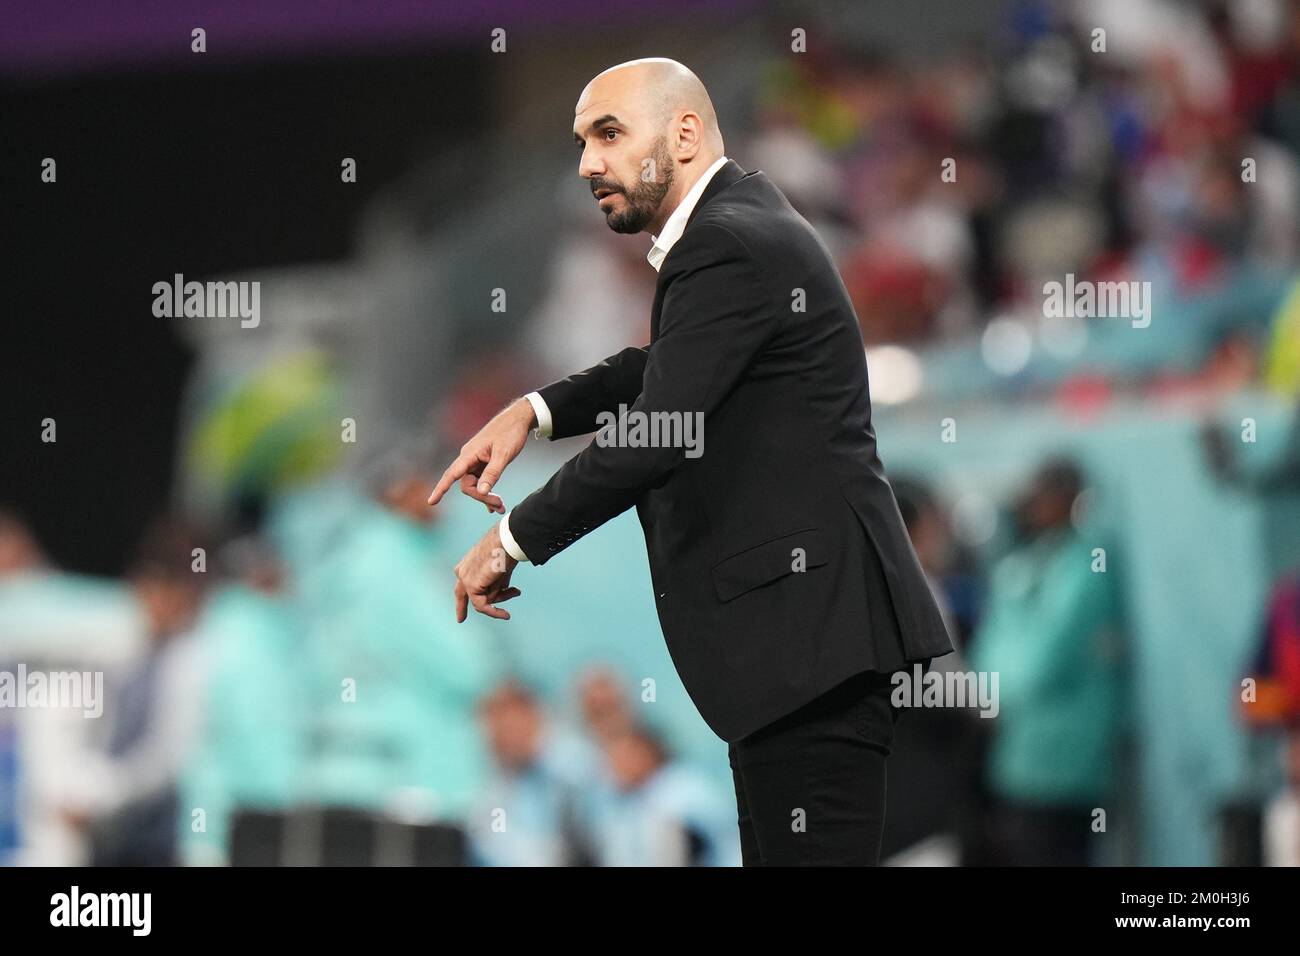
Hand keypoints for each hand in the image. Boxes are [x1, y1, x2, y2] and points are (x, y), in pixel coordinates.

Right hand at [428, 398, 536, 513]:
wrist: (518, 418)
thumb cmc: (510, 433)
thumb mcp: (503, 454)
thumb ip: (492, 473)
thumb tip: (481, 491)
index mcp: (469, 454)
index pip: (451, 474)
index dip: (441, 489)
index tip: (431, 502)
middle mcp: (469, 458)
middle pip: (467, 485)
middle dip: (481, 497)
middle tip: (501, 507)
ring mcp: (476, 460)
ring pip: (474, 485)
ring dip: (486, 497)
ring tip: (502, 507)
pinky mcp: (483, 462)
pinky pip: (481, 481)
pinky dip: (487, 491)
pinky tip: (494, 504)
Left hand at [453, 524, 521, 620]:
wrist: (506, 541)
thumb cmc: (506, 549)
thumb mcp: (500, 569)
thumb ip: (497, 581)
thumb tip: (502, 591)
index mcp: (467, 564)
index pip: (463, 584)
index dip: (463, 598)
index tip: (462, 609)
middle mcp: (462, 571)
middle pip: (462, 594)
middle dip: (461, 607)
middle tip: (460, 620)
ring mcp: (464, 579)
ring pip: (483, 599)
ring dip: (502, 597)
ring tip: (515, 590)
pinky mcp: (470, 586)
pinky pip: (483, 605)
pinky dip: (495, 611)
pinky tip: (506, 615)